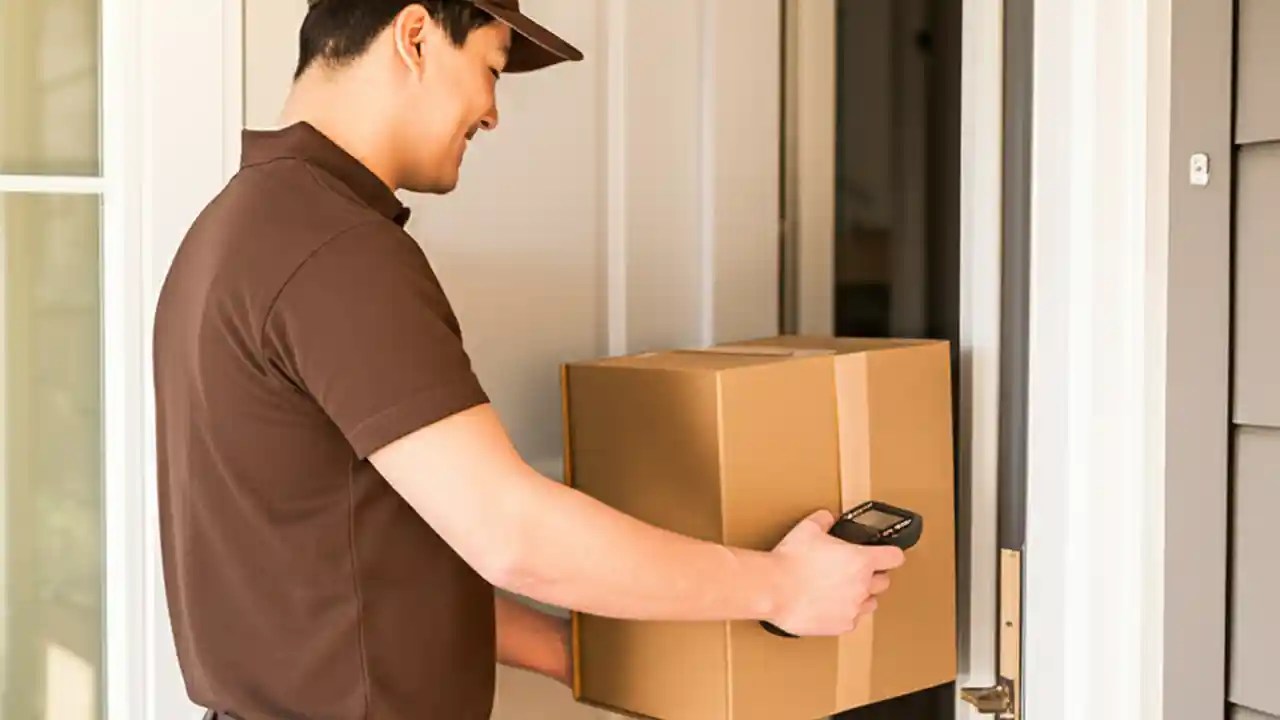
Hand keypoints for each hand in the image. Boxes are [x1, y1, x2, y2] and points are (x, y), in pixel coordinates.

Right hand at [765, 509, 905, 636]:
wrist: (773, 590)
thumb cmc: (790, 560)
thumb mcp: (808, 528)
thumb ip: (824, 520)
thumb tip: (828, 518)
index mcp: (861, 560)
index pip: (894, 557)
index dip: (891, 553)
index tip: (886, 554)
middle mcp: (862, 585)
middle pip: (884, 582)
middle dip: (874, 576)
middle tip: (856, 571)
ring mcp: (853, 608)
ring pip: (870, 603)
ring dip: (862, 596)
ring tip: (843, 590)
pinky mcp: (841, 626)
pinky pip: (851, 620)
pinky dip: (844, 613)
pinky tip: (830, 606)